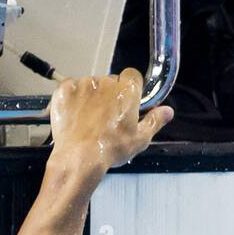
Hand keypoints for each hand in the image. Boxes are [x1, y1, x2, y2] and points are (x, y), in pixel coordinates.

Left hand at [47, 69, 173, 173]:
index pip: (132, 76)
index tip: (128, 102)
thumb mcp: (139, 139)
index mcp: (127, 91)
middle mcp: (106, 82)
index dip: (131, 89)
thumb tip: (168, 111)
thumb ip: (154, 121)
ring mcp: (84, 84)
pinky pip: (71, 88)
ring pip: (91, 85)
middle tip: (107, 118)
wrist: (79, 158)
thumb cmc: (110, 149)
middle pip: (111, 82)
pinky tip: (76, 116)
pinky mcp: (65, 90)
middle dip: (110, 95)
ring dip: (92, 97)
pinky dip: (73, 99)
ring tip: (89, 121)